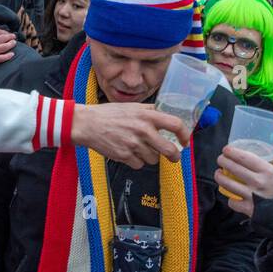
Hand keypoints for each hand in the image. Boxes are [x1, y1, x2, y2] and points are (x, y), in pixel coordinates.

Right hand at [0, 25, 15, 65]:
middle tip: (14, 37)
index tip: (7, 32)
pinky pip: (1, 58)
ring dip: (10, 44)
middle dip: (10, 37)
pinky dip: (7, 56)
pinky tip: (12, 54)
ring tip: (14, 43)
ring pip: (4, 47)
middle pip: (3, 39)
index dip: (4, 31)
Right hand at [70, 103, 186, 168]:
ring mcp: (134, 144)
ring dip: (150, 156)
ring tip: (139, 148)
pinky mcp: (124, 156)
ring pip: (153, 159)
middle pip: (169, 150)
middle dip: (174, 156)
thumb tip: (166, 117)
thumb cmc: (109, 114)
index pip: (175, 124)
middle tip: (173, 157)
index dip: (184, 134)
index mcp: (147, 116)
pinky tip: (128, 152)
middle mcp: (143, 130)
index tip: (184, 141)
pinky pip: (139, 164)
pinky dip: (136, 161)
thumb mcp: (132, 107)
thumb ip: (150, 111)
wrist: (88, 124)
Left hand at [215, 146, 272, 216]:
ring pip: (228, 184)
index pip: (245, 157)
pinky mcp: (249, 210)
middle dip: (223, 161)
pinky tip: (232, 195)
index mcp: (269, 171)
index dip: (232, 152)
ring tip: (219, 174)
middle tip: (220, 159)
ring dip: (220, 177)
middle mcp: (258, 182)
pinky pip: (233, 202)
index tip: (226, 149)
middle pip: (233, 168)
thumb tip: (267, 151)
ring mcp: (252, 197)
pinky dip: (231, 198)